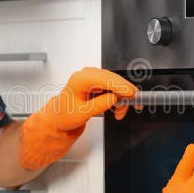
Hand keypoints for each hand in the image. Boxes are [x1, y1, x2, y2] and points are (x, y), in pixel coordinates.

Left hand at [19, 67, 136, 168]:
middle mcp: (86, 75)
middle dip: (125, 92)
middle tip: (134, 104)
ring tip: (120, 112)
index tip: (131, 94)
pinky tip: (117, 108)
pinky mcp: (97, 82)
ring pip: (115, 83)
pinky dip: (118, 96)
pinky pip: (112, 86)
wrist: (59, 117)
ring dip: (121, 97)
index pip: (105, 79)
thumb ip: (99, 105)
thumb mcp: (82, 113)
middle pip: (113, 79)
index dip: (121, 86)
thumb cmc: (65, 114)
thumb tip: (114, 98)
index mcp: (80, 80)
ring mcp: (92, 77)